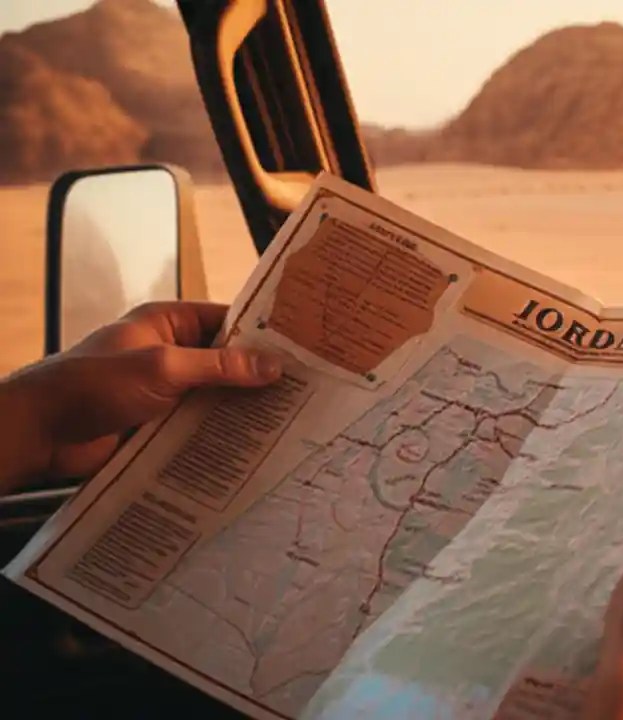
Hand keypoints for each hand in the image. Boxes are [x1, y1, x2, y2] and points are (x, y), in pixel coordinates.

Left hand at [0, 302, 284, 491]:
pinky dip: (223, 434)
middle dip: (260, 378)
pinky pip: (200, 426)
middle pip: (226, 362)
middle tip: (308, 392)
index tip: (304, 351)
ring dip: (243, 410)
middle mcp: (170, 352)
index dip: (264, 335)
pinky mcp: (160, 424)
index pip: (228, 321)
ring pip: (216, 397)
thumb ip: (220, 367)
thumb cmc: (94, 384)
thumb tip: (274, 366)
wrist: (41, 432)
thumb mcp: (163, 367)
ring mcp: (165, 390)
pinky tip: (255, 447)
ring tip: (293, 423)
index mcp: (167, 323)